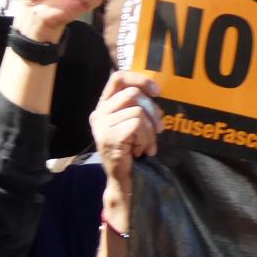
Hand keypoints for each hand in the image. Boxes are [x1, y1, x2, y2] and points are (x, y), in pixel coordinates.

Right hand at [92, 71, 162, 219]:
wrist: (122, 179)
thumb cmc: (131, 151)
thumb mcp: (132, 124)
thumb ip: (137, 106)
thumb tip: (155, 92)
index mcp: (104, 106)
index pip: (118, 78)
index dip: (139, 79)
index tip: (157, 91)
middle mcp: (99, 113)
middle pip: (132, 94)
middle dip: (152, 110)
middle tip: (158, 128)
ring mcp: (102, 125)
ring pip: (137, 111)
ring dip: (149, 131)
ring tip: (145, 144)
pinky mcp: (109, 136)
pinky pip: (137, 125)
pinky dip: (145, 139)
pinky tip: (139, 150)